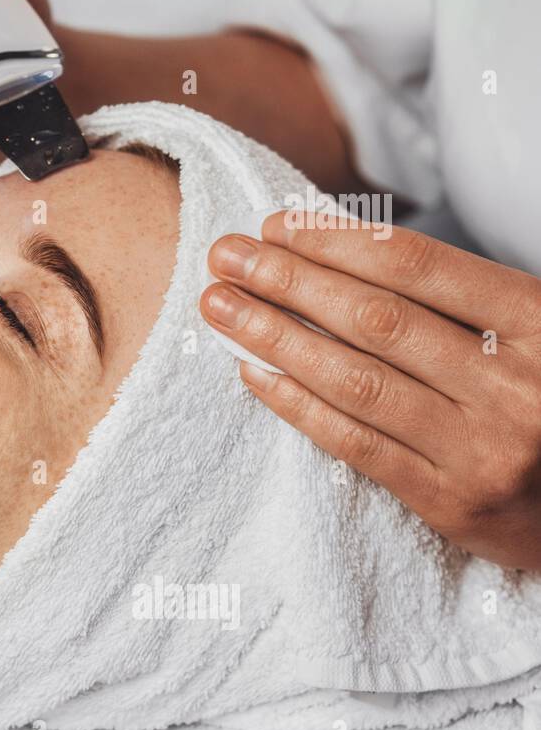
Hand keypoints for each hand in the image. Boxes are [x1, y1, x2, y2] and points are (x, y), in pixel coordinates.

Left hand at [200, 211, 540, 569]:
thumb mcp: (533, 331)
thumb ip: (456, 298)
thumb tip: (334, 250)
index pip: (417, 266)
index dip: (336, 241)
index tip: (275, 226)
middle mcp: (514, 384)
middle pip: (375, 319)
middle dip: (287, 280)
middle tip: (224, 255)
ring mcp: (482, 449)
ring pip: (355, 381)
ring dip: (274, 336)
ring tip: (219, 306)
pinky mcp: (451, 502)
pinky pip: (355, 444)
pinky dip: (296, 405)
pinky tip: (252, 372)